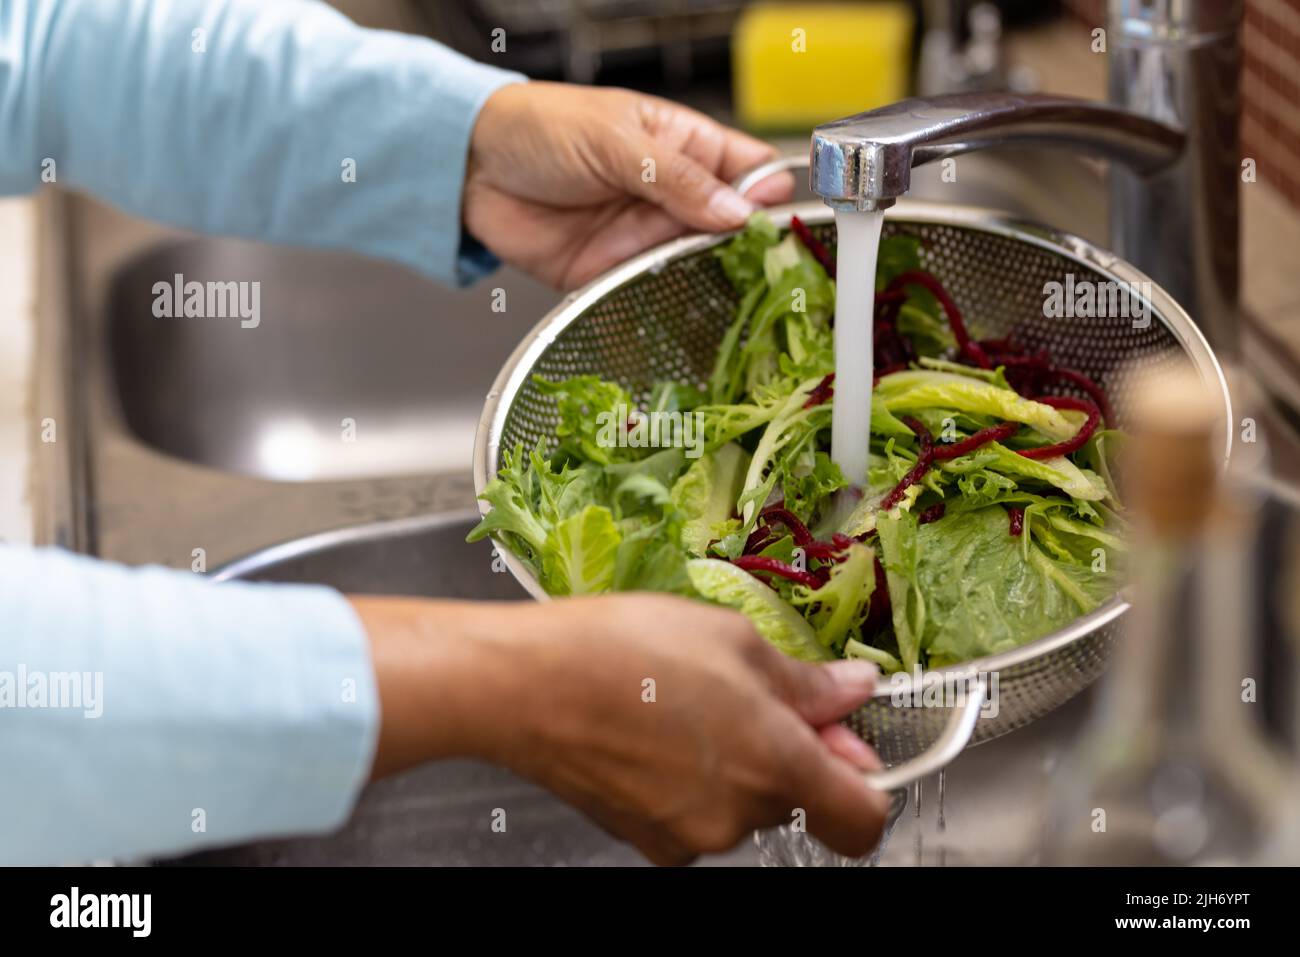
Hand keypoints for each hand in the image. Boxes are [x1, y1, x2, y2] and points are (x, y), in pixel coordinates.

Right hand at [354, 593, 889, 864]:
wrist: (524, 686)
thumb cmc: (622, 649)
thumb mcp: (731, 638)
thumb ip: (805, 680)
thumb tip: (852, 692)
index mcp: (775, 763)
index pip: (863, 817)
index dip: (866, 779)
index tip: (845, 742)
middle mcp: (738, 815)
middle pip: (796, 799)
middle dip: (785, 749)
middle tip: (746, 690)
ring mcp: (689, 835)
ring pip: (742, 803)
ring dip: (734, 762)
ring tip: (685, 700)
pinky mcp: (646, 840)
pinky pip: (695, 813)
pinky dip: (690, 780)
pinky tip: (656, 730)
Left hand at [464, 82, 794, 289]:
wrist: (470, 167)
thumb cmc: (540, 129)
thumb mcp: (616, 141)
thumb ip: (677, 179)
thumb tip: (736, 210)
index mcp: (682, 146)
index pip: (746, 170)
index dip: (768, 194)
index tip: (779, 220)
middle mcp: (670, 195)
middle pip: (729, 227)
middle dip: (745, 248)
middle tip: (760, 268)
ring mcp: (642, 236)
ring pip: (697, 265)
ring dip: (710, 281)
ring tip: (731, 294)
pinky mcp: (612, 273)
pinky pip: (649, 293)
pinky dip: (665, 305)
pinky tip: (685, 312)